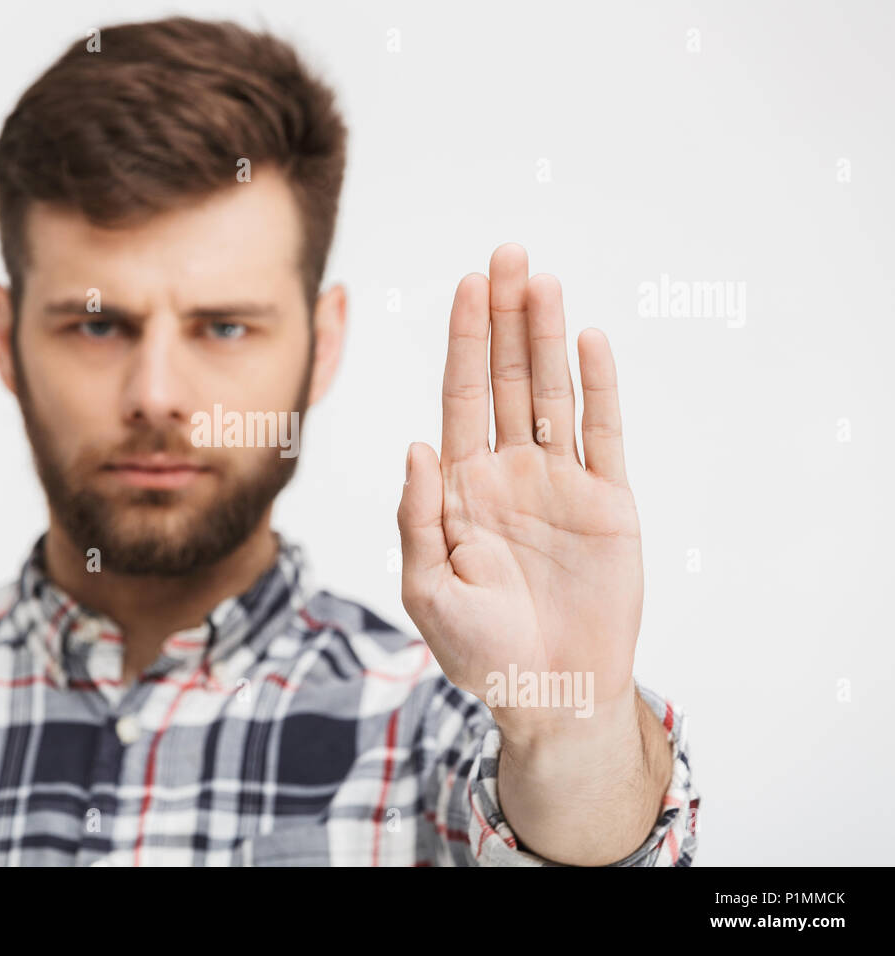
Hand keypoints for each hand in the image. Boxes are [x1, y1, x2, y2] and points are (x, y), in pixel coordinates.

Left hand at [397, 243, 642, 740]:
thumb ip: (417, 515)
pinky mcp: (607, 502)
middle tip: (508, 254)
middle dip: (504, 318)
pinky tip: (591, 342)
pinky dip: (599, 388)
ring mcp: (559, 483)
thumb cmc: (480, 650)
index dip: (464, 340)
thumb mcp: (426, 588)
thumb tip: (413, 442)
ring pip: (552, 393)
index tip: (466, 285)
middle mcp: (509, 472)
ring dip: (548, 336)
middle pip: (505, 378)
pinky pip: (603, 434)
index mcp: (461, 487)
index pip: (460, 397)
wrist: (551, 694)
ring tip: (543, 279)